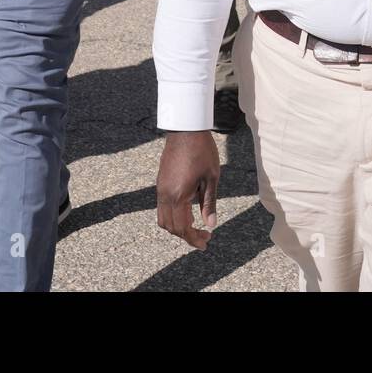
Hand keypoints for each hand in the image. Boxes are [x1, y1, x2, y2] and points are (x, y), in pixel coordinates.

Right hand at [156, 130, 220, 249]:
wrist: (185, 130)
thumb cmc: (202, 151)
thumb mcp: (211, 178)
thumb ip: (209, 203)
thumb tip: (210, 224)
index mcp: (178, 196)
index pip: (183, 228)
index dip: (193, 239)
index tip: (205, 242)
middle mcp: (165, 195)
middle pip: (171, 227)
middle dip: (187, 236)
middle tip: (204, 237)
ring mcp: (160, 189)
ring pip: (163, 219)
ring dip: (178, 227)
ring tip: (195, 227)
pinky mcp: (160, 183)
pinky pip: (162, 208)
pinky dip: (173, 216)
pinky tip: (188, 213)